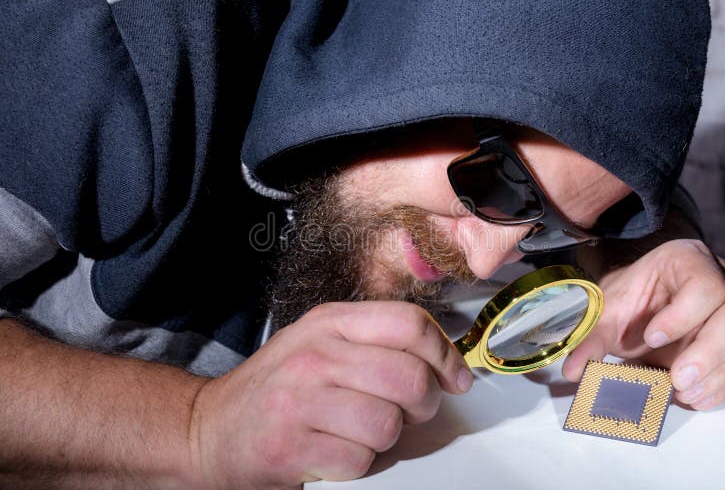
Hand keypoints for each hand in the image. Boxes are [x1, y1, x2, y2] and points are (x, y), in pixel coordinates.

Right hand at [187, 301, 471, 488]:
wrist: (205, 430)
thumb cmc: (274, 390)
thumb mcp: (320, 345)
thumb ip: (375, 343)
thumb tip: (443, 362)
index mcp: (329, 323)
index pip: (409, 324)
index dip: (445, 355)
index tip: (454, 379)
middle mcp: (314, 354)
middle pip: (410, 378)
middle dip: (422, 406)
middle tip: (406, 414)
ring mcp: (299, 399)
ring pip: (388, 424)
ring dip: (384, 440)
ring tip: (358, 433)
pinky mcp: (289, 445)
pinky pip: (360, 461)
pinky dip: (356, 466)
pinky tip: (333, 453)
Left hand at [563, 239, 724, 409]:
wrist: (646, 306)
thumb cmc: (633, 301)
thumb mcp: (609, 314)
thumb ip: (592, 339)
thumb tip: (572, 369)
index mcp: (689, 259)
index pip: (705, 284)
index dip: (683, 315)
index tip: (653, 338)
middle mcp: (724, 279)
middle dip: (708, 352)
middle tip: (678, 379)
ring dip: (717, 373)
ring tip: (684, 392)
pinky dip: (722, 384)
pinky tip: (697, 397)